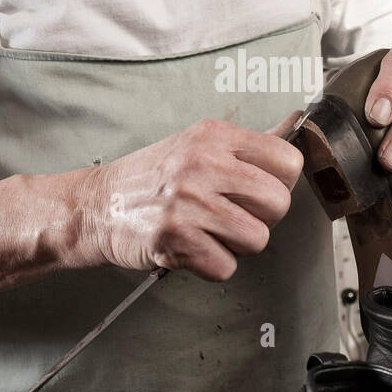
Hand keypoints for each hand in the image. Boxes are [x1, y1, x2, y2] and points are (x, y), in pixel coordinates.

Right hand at [87, 114, 303, 280]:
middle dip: (261, 218)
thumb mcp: (197, 144)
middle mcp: (202, 164)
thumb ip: (246, 145)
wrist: (97, 205)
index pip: (287, 161)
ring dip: (237, 244)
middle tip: (233, 215)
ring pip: (257, 239)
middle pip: (278, 204)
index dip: (280, 183)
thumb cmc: (151, 177)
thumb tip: (295, 124)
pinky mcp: (174, 238)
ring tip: (210, 231)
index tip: (259, 190)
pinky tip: (193, 247)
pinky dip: (212, 265)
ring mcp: (187, 202)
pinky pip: (226, 266)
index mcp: (214, 136)